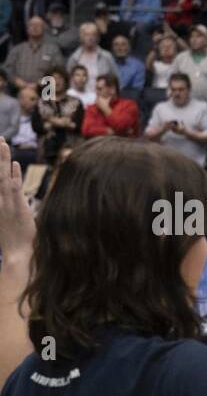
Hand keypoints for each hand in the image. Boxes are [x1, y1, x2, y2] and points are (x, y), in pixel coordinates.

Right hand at [0, 139, 35, 260]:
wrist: (16, 254)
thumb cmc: (14, 237)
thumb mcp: (8, 216)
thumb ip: (11, 199)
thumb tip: (15, 184)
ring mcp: (4, 201)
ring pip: (1, 175)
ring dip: (2, 158)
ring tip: (2, 142)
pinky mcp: (15, 206)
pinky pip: (13, 186)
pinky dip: (13, 174)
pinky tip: (14, 162)